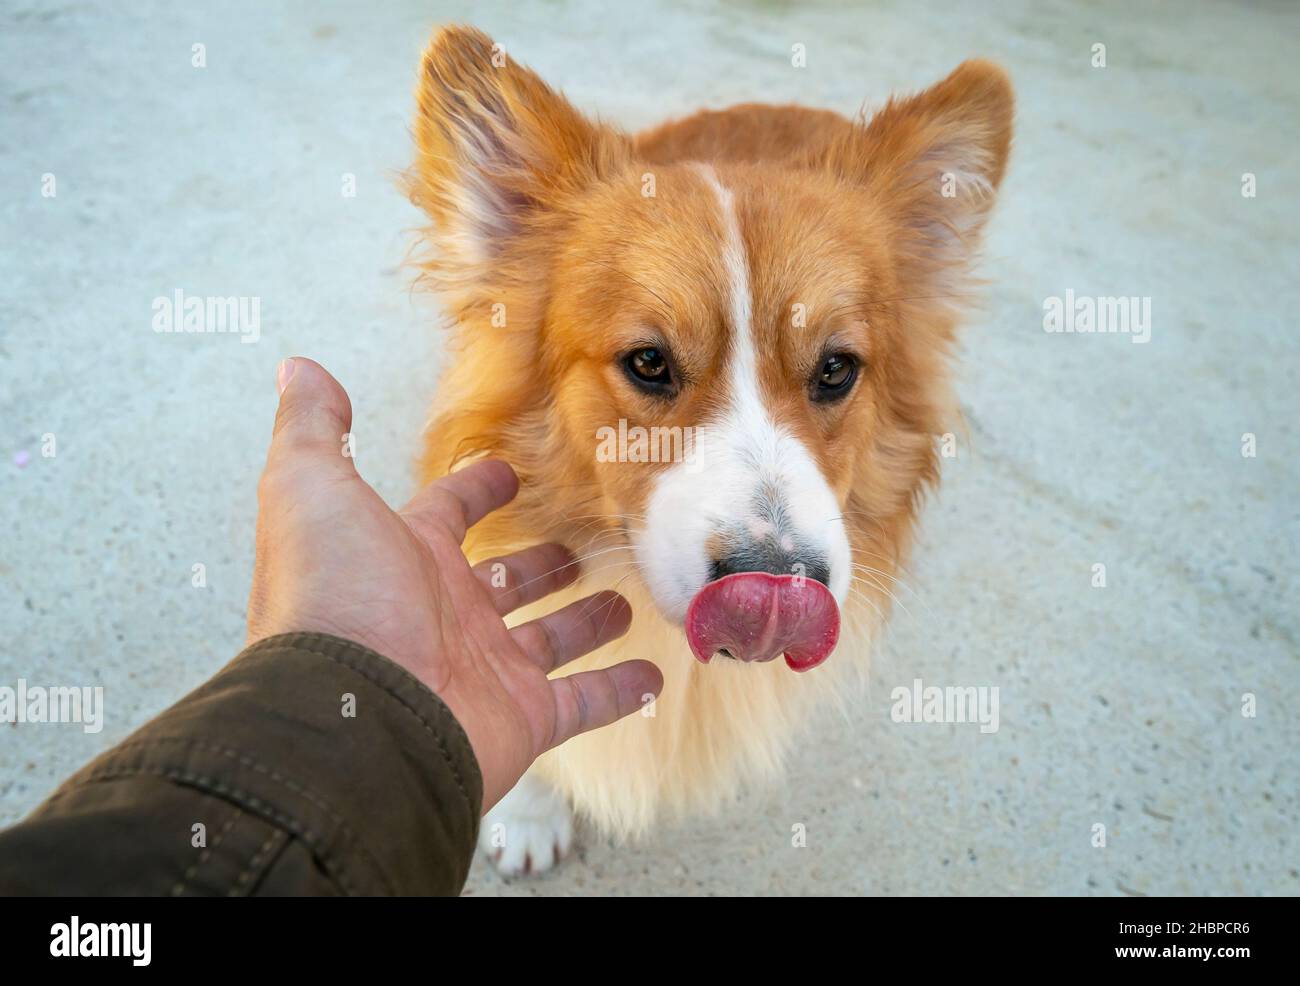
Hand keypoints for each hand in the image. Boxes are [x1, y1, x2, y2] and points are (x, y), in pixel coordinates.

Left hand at [246, 357, 662, 808]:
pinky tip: (654, 675)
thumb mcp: (312, 489)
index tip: (506, 473)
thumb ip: (314, 428)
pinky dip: (620, 690)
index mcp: (406, 559)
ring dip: (584, 623)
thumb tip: (300, 368)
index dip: (474, 491)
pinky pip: (584, 702)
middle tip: (577, 548)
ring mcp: (488, 670)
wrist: (352, 717)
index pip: (446, 515)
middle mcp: (447, 615)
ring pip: (550, 641)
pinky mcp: (524, 718)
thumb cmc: (334, 597)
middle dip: (541, 563)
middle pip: (507, 582)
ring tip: (623, 605)